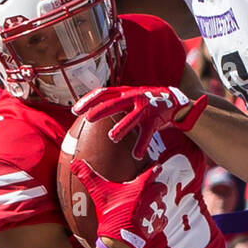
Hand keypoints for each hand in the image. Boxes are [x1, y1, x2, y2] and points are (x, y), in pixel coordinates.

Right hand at [72, 156, 169, 247]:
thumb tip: (74, 163)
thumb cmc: (110, 215)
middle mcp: (152, 197)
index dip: (154, 168)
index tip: (156, 165)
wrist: (119, 240)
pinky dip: (157, 219)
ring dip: (156, 204)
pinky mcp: (157, 226)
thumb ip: (88, 177)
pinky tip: (149, 221)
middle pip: (160, 187)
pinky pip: (162, 219)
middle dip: (156, 187)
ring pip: (162, 203)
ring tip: (146, 208)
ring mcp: (156, 212)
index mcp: (140, 187)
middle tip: (148, 190)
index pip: (152, 172)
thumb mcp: (98, 194)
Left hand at [73, 85, 207, 161]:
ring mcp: (146, 107)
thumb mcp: (128, 98)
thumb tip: (88, 113)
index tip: (74, 109)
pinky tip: (137, 154)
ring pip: (133, 117)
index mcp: (124, 92)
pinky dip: (143, 144)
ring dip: (123, 126)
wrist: (173, 100)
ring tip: (113, 137)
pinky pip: (148, 133)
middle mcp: (133, 97)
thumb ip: (112, 103)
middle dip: (101, 110)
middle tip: (88, 118)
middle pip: (115, 102)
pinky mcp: (157, 118)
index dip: (88, 99)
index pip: (103, 92)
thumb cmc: (144, 102)